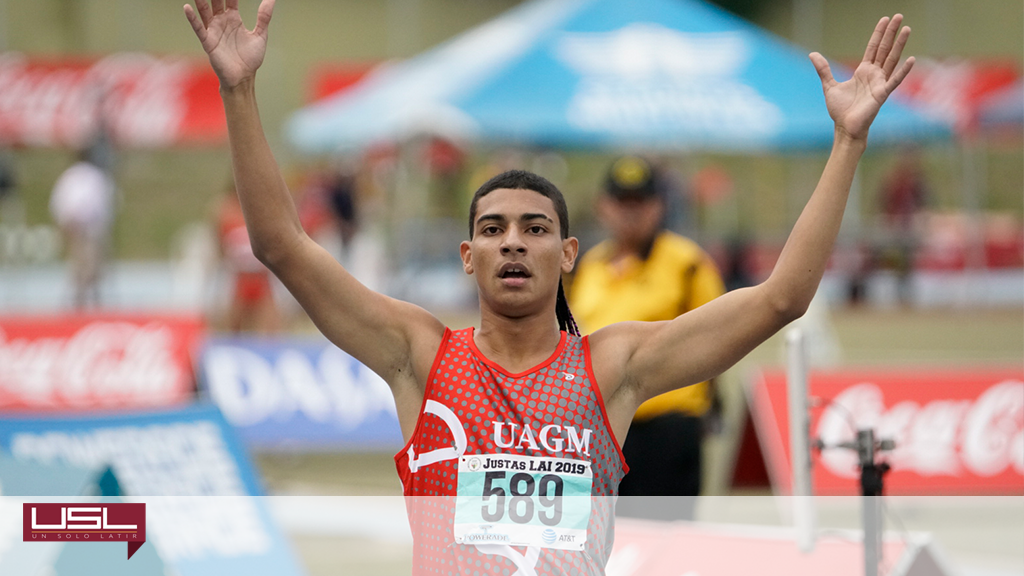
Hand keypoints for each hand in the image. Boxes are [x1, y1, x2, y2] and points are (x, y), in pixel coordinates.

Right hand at [184, 0, 274, 88]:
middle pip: (216, 1)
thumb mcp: (260, 35)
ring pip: (204, 11)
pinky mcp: (208, 42)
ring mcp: (214, 31)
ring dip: (200, 0)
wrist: (243, 77)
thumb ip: (264, 17)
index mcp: (234, 19)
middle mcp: (222, 22)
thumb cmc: (251, 58)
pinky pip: (198, 28)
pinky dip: (192, 18)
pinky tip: (187, 7)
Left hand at [809, 14, 914, 141]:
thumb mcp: (829, 85)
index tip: (885, 19)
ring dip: (899, 44)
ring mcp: (880, 83)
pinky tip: (912, 59)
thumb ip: (823, 69)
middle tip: (900, 16)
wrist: (845, 127)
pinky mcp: (882, 94)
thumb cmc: (840, 109)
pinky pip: (894, 81)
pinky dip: (903, 71)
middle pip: (884, 49)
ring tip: (907, 29)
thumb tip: (812, 54)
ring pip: (892, 59)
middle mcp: (874, 75)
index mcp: (863, 71)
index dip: (878, 33)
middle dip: (891, 32)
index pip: (873, 48)